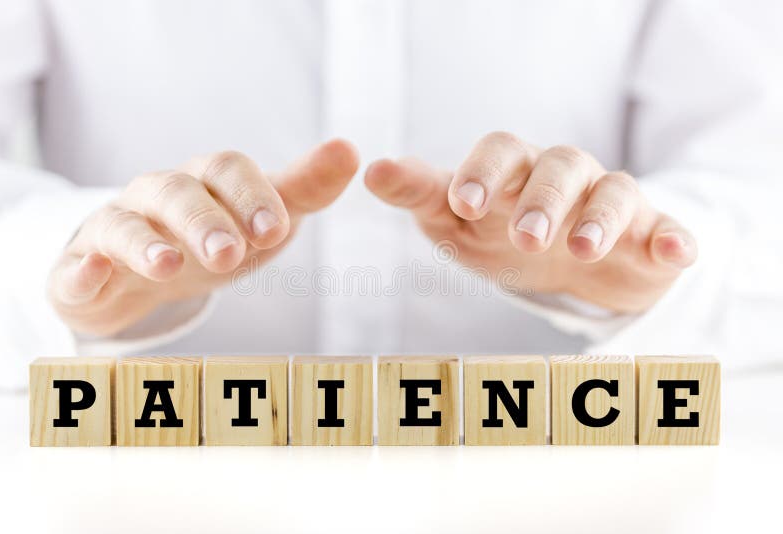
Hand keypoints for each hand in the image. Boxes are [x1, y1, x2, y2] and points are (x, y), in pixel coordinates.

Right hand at [49, 139, 358, 334]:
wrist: (145, 274)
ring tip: (169, 265)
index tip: (276, 230)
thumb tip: (350, 150)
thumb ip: (302, 190)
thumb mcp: (261, 219)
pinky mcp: (83, 268)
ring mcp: (116, 229)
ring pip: (125, 225)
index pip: (228, 170)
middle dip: (204, 221)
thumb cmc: (214, 239)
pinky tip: (92, 273)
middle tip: (230, 254)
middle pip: (176, 193)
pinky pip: (75, 267)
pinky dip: (81, 270)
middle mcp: (158, 196)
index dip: (252, 196)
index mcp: (206, 181)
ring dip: (146, 242)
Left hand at [365, 132, 695, 312]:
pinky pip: (668, 229)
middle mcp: (566, 176)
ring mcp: (611, 203)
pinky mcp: (651, 234)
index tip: (463, 204)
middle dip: (543, 200)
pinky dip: (674, 238)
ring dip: (599, 217)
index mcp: (516, 169)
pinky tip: (674, 251)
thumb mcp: (455, 220)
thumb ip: (419, 193)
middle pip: (561, 166)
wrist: (566, 269)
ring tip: (580, 250)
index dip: (483, 172)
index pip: (502, 149)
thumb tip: (372, 169)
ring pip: (614, 191)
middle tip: (525, 238)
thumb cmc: (501, 234)